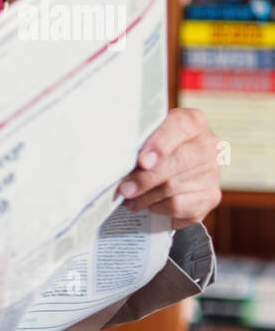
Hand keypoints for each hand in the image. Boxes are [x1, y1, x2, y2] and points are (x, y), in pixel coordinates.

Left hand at [118, 107, 222, 228]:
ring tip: (128, 198)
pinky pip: (179, 206)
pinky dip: (158, 208)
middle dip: (146, 178)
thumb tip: (117, 162)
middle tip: (124, 189)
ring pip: (173, 187)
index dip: (160, 144)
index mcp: (193, 122)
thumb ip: (137, 144)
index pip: (181, 126)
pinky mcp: (211, 197)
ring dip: (145, 196)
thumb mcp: (145, 139)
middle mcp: (208, 144)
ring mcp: (212, 171)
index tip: (142, 161)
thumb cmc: (152, 151)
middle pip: (178, 161)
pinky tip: (148, 205)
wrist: (172, 173)